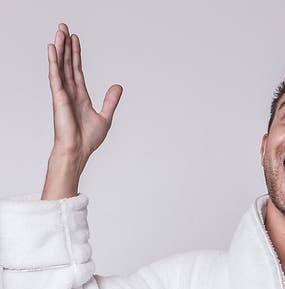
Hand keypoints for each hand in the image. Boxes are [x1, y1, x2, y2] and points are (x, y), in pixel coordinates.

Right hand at [47, 22, 122, 167]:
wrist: (78, 151)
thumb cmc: (87, 140)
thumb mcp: (105, 117)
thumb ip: (110, 101)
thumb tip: (118, 86)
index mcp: (80, 96)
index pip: (77, 70)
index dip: (76, 54)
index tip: (75, 39)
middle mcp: (70, 92)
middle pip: (67, 64)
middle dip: (66, 46)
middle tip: (64, 28)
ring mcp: (63, 94)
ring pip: (60, 66)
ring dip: (59, 49)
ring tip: (59, 32)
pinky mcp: (58, 97)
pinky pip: (55, 76)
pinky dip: (53, 62)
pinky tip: (52, 49)